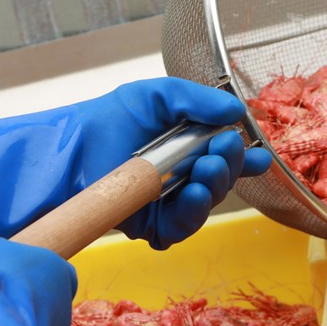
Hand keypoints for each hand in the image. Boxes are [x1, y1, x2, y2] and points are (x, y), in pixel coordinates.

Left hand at [0, 78, 272, 250]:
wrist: (66, 152)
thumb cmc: (105, 121)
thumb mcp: (153, 96)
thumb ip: (195, 99)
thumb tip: (236, 110)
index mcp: (184, 147)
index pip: (224, 156)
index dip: (245, 157)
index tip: (260, 152)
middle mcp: (178, 178)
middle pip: (220, 182)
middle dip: (230, 166)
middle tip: (224, 150)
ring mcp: (164, 205)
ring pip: (204, 207)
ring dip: (214, 188)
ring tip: (207, 170)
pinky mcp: (148, 228)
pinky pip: (179, 229)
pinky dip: (189, 213)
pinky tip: (188, 193)